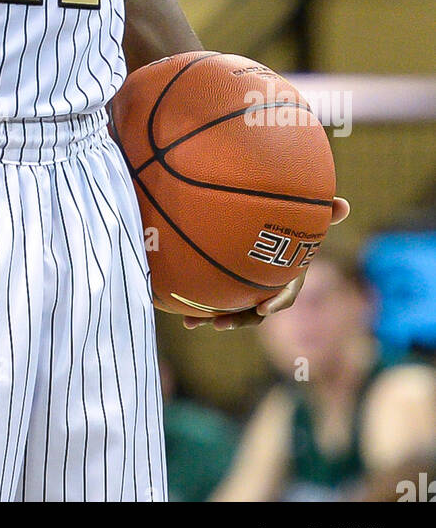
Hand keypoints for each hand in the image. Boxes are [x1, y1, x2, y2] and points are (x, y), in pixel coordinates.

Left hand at [182, 196, 350, 331]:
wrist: (271, 234)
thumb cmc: (292, 228)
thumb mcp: (306, 220)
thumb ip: (323, 213)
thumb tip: (345, 204)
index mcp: (286, 279)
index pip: (285, 295)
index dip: (275, 303)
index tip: (263, 309)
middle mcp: (266, 290)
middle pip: (253, 312)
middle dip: (238, 320)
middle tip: (221, 324)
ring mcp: (247, 293)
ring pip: (232, 311)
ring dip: (213, 318)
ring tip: (192, 322)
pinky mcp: (230, 290)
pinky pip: (216, 302)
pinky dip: (199, 308)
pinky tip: (181, 314)